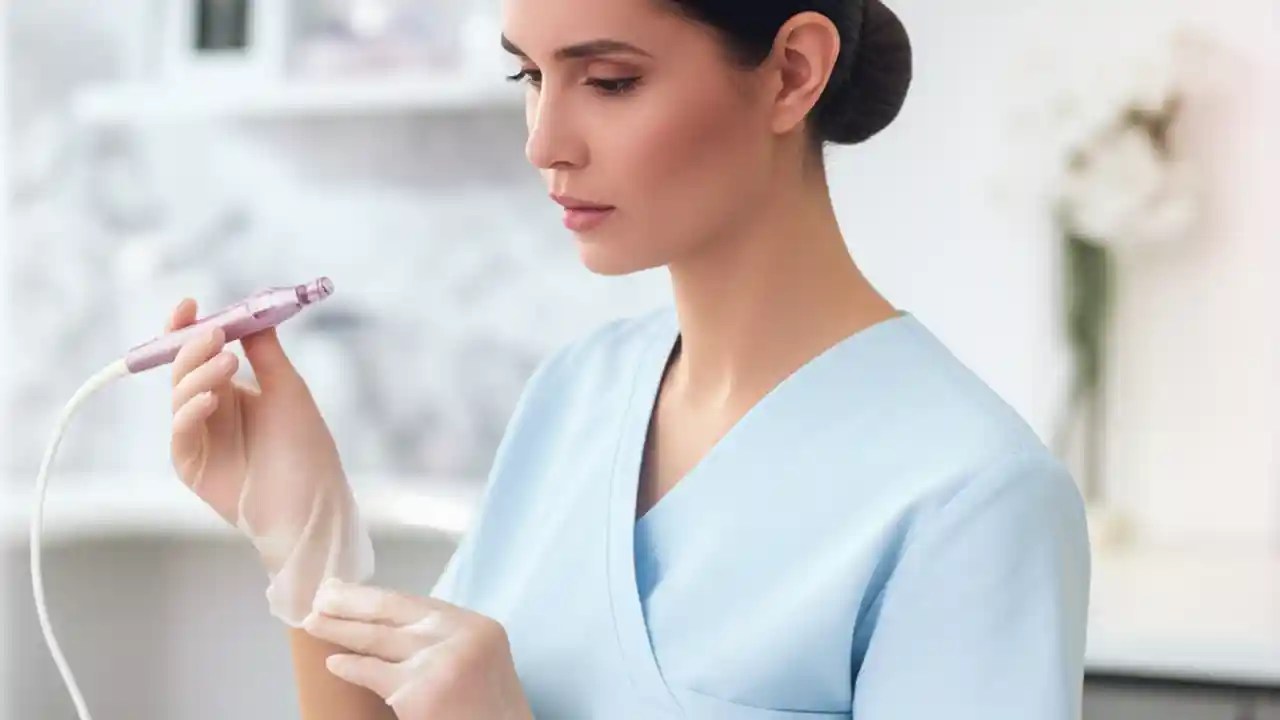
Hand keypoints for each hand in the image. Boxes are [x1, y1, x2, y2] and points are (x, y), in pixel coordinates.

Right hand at [166, 298, 372, 624]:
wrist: (312, 503)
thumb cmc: (306, 449)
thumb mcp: (289, 390)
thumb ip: (266, 352)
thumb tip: (251, 312)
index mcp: (233, 389)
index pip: (200, 351)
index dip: (189, 327)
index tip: (190, 304)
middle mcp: (211, 409)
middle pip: (184, 368)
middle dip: (193, 347)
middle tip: (214, 335)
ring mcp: (199, 436)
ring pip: (179, 394)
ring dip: (198, 374)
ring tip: (226, 362)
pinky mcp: (191, 463)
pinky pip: (181, 430)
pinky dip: (191, 410)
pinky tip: (212, 399)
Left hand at [303, 579, 532, 719]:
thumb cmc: (487, 710)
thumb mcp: (479, 661)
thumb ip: (446, 640)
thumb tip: (390, 625)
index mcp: (478, 625)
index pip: (418, 603)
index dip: (378, 596)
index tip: (349, 590)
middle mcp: (460, 635)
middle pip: (394, 609)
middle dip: (352, 601)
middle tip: (321, 595)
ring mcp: (439, 661)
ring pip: (377, 637)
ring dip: (340, 629)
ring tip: (314, 623)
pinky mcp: (419, 691)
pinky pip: (373, 672)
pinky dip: (350, 667)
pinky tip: (334, 662)